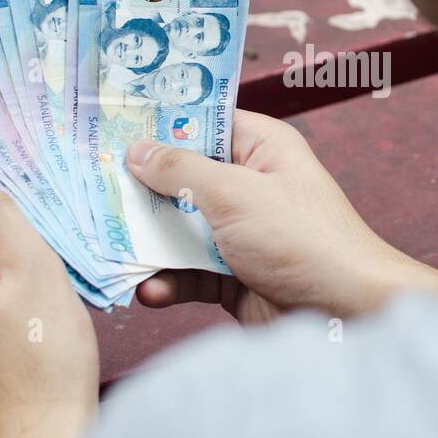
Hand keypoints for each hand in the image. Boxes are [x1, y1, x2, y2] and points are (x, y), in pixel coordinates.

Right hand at [126, 110, 437, 324]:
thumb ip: (181, 169)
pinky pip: (189, 271)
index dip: (160, 124)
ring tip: (112, 248)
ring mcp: (241, 233)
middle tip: (92, 191)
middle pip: (183, 179)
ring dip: (149, 241)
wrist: (344, 313)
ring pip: (180, 229)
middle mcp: (250, 186)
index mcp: (262, 148)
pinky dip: (168, 280)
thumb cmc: (302, 238)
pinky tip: (150, 289)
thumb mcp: (234, 193)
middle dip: (142, 190)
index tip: (109, 126)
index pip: (204, 123)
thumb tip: (138, 150)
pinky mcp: (234, 276)